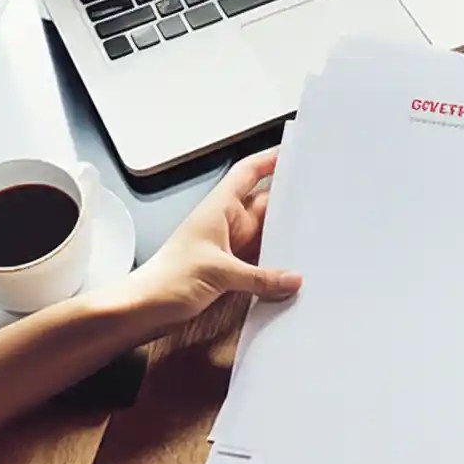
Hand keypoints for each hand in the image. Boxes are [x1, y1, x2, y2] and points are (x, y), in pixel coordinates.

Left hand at [113, 149, 301, 329]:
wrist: (141, 311)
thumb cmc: (166, 280)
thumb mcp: (218, 273)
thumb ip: (260, 277)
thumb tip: (293, 279)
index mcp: (219, 209)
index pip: (248, 173)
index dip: (270, 159)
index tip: (296, 153)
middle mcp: (227, 223)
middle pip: (266, 205)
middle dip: (290, 204)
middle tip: (322, 201)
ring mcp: (229, 247)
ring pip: (266, 234)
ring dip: (285, 237)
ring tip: (315, 237)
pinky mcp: (230, 270)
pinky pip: (262, 260)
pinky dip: (277, 264)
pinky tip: (293, 271)